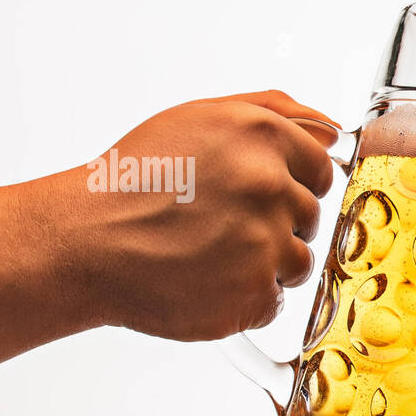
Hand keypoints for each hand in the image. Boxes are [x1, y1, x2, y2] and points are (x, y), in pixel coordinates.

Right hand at [0, 89, 336, 375]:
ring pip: (298, 262)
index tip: (262, 196)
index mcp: (262, 138)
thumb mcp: (201, 118)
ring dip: (265, 263)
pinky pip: (272, 301)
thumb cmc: (135, 181)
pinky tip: (206, 280)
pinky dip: (244, 298)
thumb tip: (331, 132)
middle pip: (309, 217)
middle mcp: (270, 187)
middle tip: (221, 224)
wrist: (85, 241)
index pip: (321, 170)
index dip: (293, 185)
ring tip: (211, 253)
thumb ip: (276, 114)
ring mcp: (265, 244)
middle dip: (275, 223)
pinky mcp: (253, 294)